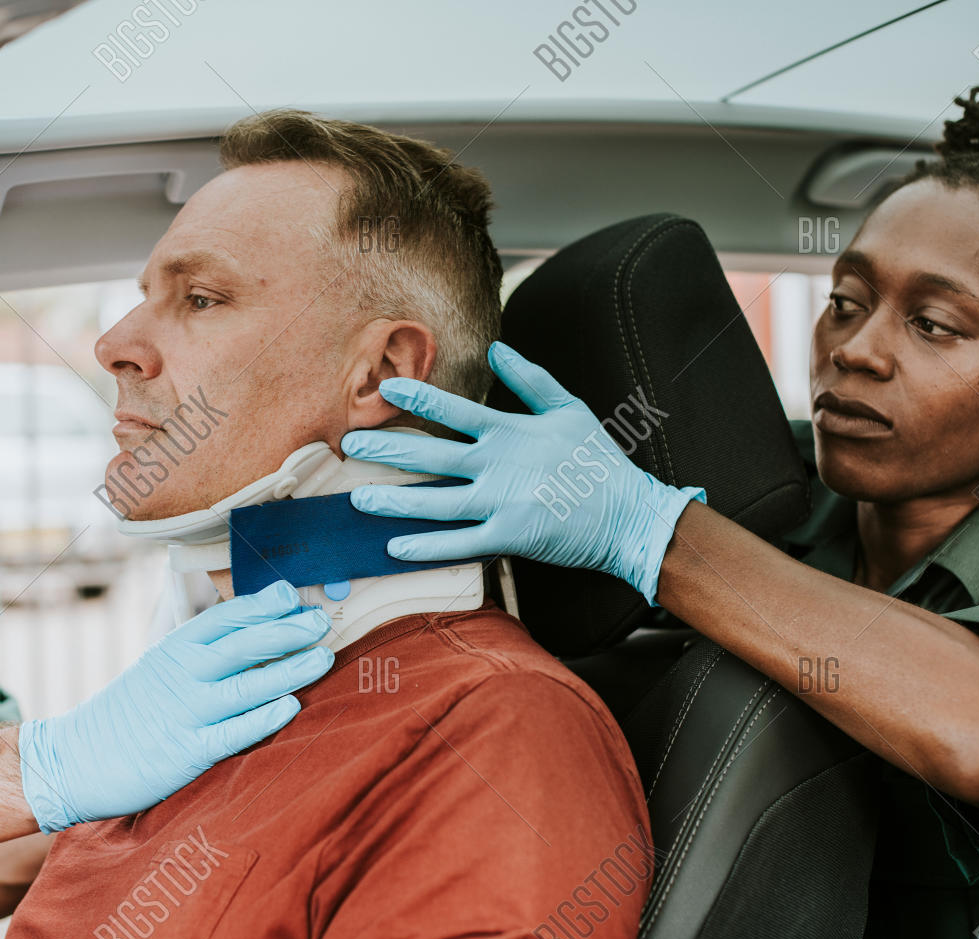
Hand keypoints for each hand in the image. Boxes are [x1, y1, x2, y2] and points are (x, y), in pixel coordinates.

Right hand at [18, 580, 332, 831]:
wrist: (77, 760)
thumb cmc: (130, 711)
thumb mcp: (159, 667)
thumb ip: (200, 650)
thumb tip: (255, 630)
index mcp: (174, 649)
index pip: (225, 618)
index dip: (262, 605)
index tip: (293, 595)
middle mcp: (181, 675)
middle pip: (242, 645)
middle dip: (287, 631)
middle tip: (321, 623)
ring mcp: (185, 713)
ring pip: (246, 685)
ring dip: (289, 670)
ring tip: (323, 658)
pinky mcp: (187, 752)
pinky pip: (232, 733)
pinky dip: (263, 718)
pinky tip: (291, 707)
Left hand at [341, 342, 702, 603]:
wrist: (629, 514)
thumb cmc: (598, 460)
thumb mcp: (568, 408)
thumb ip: (529, 379)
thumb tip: (496, 350)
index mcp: (511, 432)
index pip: (454, 411)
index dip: (418, 398)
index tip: (385, 388)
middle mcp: (499, 466)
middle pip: (432, 457)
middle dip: (387, 449)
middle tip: (349, 445)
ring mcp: (502, 504)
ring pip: (435, 503)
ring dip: (394, 502)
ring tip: (358, 499)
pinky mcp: (509, 538)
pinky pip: (459, 545)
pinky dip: (426, 548)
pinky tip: (394, 548)